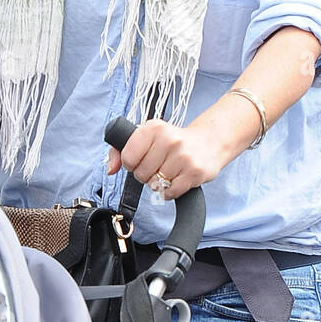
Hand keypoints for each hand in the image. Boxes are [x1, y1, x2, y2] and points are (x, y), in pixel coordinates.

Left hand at [106, 118, 226, 201]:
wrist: (209, 142)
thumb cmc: (172, 141)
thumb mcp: (146, 137)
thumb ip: (120, 150)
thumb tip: (111, 170)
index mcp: (154, 128)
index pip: (128, 158)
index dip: (132, 163)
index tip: (142, 159)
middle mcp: (170, 140)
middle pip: (141, 174)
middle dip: (146, 174)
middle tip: (159, 165)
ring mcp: (184, 156)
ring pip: (155, 185)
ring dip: (160, 183)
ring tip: (170, 170)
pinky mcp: (195, 172)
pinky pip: (170, 193)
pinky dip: (170, 191)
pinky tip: (178, 178)